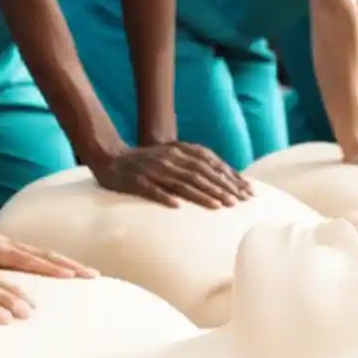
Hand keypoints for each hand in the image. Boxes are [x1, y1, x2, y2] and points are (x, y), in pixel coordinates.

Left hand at [0, 216, 96, 278]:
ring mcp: (5, 242)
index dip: (47, 267)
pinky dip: (51, 262)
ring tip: (88, 273)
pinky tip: (67, 271)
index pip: (24, 256)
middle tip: (92, 275)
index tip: (69, 275)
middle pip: (40, 253)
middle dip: (67, 265)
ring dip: (64, 263)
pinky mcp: (5, 245)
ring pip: (40, 253)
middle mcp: (1, 242)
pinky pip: (33, 253)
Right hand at [90, 143, 253, 208]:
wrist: (111, 158)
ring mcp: (153, 170)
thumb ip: (194, 163)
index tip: (246, 191)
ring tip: (217, 206)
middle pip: (200, 174)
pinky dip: (165, 197)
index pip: (211, 164)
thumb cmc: (147, 161)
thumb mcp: (173, 156)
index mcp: (179, 150)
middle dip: (220, 188)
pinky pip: (153, 190)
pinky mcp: (137, 181)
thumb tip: (223, 176)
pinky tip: (177, 206)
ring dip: (200, 194)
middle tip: (237, 202)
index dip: (229, 177)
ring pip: (181, 182)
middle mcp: (169, 158)